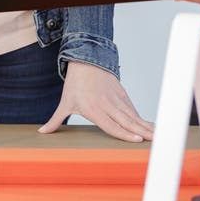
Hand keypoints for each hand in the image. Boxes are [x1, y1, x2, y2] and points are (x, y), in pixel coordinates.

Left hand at [38, 61, 153, 142]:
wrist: (85, 59)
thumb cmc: (75, 84)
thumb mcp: (65, 102)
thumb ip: (55, 120)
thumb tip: (42, 132)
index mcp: (94, 109)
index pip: (112, 125)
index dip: (125, 133)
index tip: (138, 139)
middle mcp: (108, 105)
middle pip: (127, 121)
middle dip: (142, 132)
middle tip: (155, 141)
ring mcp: (116, 99)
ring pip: (133, 115)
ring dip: (145, 125)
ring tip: (157, 135)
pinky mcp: (122, 94)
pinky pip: (132, 108)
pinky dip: (141, 118)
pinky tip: (149, 126)